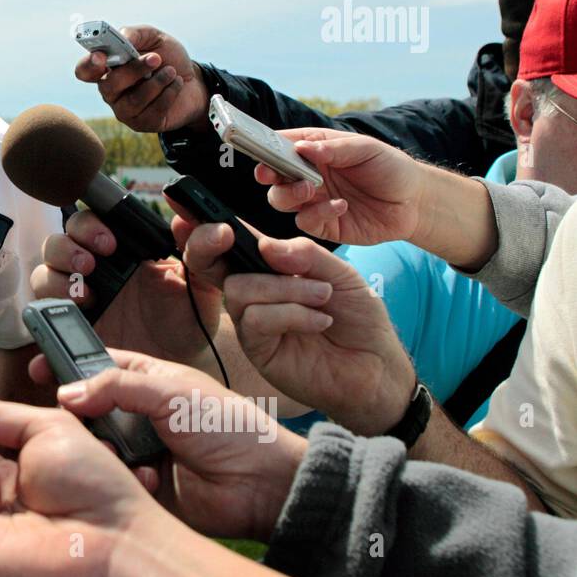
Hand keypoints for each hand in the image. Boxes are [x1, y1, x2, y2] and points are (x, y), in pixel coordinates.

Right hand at [29, 349, 306, 541]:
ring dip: (97, 449)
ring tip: (114, 452)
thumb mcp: (173, 393)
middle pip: (84, 409)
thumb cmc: (230, 426)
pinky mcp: (137, 486)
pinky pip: (109, 479)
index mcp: (145, 380)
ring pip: (91, 446)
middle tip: (69, 421)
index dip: (64, 363)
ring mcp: (135, 451)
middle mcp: (135, 414)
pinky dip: (117, 478)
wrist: (262, 485)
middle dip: (73, 416)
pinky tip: (142, 477)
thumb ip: (117, 387)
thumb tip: (67, 393)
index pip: (95, 364)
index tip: (36, 366)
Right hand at [31, 210, 220, 364]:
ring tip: (86, 293)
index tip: (110, 241)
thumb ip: (199, 249)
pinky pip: (41, 307)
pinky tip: (80, 312)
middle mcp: (94, 266)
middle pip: (60, 239)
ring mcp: (77, 293)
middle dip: (70, 246)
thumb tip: (186, 218)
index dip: (92, 224)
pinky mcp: (68, 322)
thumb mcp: (201, 283)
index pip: (93, 220)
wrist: (178, 362)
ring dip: (58, 276)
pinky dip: (50, 306)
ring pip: (45, 269)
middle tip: (92, 263)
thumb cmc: (188, 319)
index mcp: (122, 249)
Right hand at [74, 25, 208, 131]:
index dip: (88, 65)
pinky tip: (176, 84)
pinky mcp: (144, 123)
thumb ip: (136, 33)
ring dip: (156, 82)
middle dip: (133, 71)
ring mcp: (125, 110)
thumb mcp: (155, 38)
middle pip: (108, 86)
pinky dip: (169, 94)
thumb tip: (122, 37)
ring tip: (171, 72)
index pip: (84, 71)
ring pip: (132, 101)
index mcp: (108, 69)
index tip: (102, 56)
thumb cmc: (169, 58)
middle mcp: (111, 92)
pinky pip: (152, 112)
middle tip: (156, 58)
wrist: (194, 81)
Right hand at [178, 217, 416, 434]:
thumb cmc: (359, 319)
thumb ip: (306, 254)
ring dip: (286, 287)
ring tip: (323, 295)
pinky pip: (257, 319)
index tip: (198, 209)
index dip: (207, 226)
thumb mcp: (340, 274)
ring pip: (240, 289)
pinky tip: (320, 321)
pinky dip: (292, 314)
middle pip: (212, 262)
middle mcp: (253, 293)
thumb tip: (266, 246)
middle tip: (226, 234)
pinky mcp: (257, 349)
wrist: (378, 367)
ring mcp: (251, 322)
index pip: (231, 242)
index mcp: (268, 268)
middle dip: (211, 243)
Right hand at [256, 128, 426, 245]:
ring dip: (288, 194)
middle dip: (268, 175)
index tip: (263, 152)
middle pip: (273, 176)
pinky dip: (317, 213)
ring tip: (310, 189)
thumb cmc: (390, 167)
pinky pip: (305, 221)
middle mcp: (307, 175)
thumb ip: (334, 149)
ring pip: (280, 200)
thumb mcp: (366, 149)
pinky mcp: (323, 224)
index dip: (267, 147)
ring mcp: (312, 201)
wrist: (415, 202)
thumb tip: (301, 148)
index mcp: (314, 150)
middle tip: (272, 175)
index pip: (281, 146)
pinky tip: (340, 206)